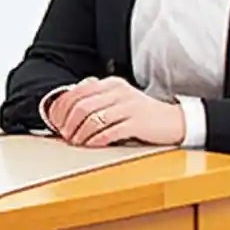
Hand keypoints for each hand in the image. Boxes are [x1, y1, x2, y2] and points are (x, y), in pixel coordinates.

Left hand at [46, 76, 184, 146]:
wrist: (174, 121)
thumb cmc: (141, 114)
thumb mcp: (118, 101)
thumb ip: (96, 101)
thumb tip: (67, 112)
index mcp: (110, 84)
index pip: (77, 92)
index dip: (62, 108)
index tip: (55, 122)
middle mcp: (118, 92)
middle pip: (82, 106)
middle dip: (68, 123)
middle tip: (65, 135)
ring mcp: (128, 106)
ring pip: (93, 119)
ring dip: (80, 134)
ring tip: (76, 142)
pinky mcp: (137, 122)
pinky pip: (110, 131)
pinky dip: (96, 140)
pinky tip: (91, 145)